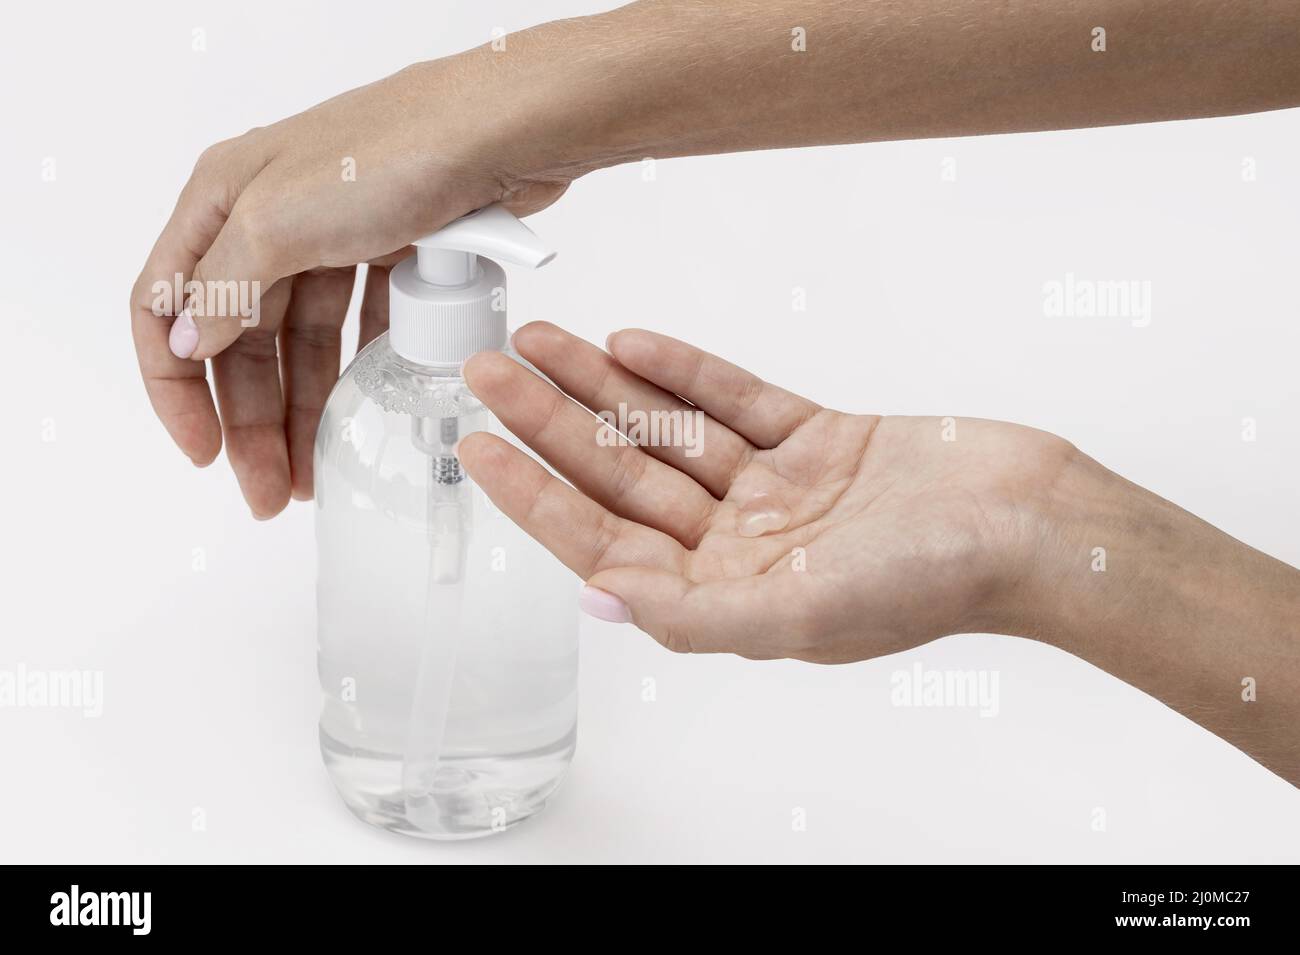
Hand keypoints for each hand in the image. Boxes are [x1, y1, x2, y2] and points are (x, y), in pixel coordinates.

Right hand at [130, 53, 570, 515]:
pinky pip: (364, 325)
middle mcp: (269, 218)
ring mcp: (334, 235)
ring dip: (304, 409)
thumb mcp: (279, 222)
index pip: (164, 306)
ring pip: (304, 341)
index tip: (203, 453)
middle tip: (269, 491)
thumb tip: (183, 347)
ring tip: (314, 475)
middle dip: (250, 420)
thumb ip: (222, 290)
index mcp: (221, 202)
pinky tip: (368, 414)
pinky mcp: (393, 249)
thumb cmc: (388, 156)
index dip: (175, 387)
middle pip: (240, 339)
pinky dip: (363, 370)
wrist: (504, 130)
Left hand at [458, 323, 1073, 662]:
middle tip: (488, 371)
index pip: (603, 540)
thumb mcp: (803, 615)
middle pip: (622, 475)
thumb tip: (598, 601)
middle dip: (551, 423)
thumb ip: (694, 613)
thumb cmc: (938, 583)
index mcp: (727, 594)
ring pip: (667, 430)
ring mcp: (779, 492)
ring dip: (603, 387)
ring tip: (542, 342)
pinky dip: (684, 372)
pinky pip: (734, 401)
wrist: (1037, 525)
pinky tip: (632, 345)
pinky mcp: (819, 443)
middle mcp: (743, 544)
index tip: (477, 448)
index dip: (534, 494)